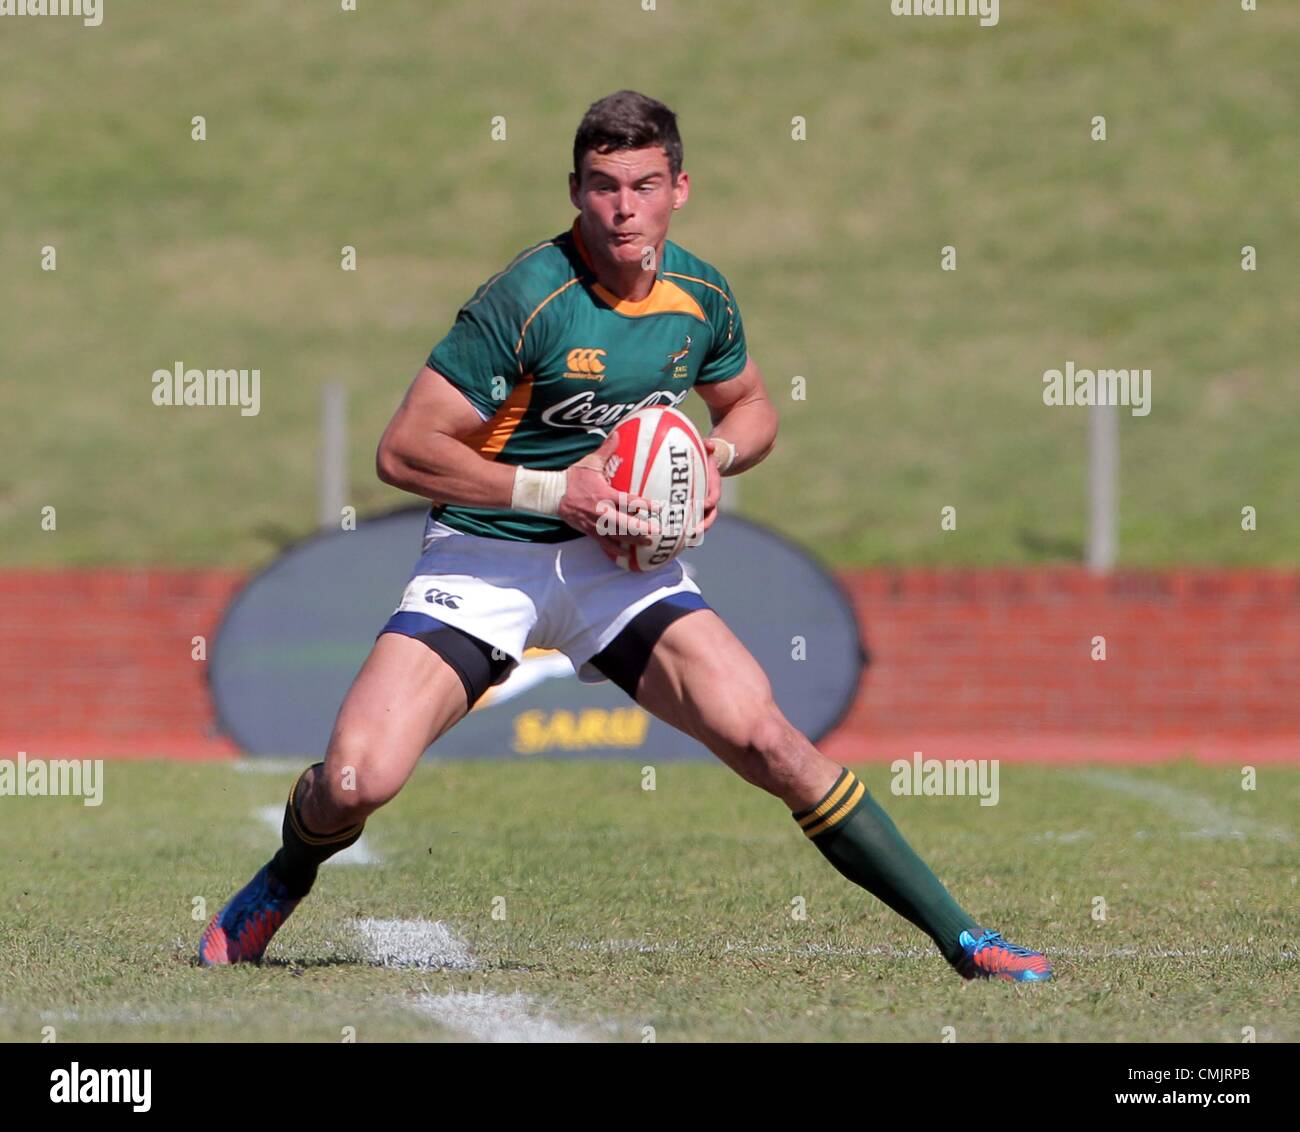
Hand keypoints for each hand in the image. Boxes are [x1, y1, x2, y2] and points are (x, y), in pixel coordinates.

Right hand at [558, 432, 660, 556]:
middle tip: (657, 532)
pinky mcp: (589, 531)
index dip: (644, 505)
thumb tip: (618, 434)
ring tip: (647, 544)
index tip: (658, 507)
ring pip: (617, 536)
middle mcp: (602, 512)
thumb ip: (606, 450)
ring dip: (633, 540)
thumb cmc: (572, 477)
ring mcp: (595, 524)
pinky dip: (614, 549)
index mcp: (604, 495)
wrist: (552, 494)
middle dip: (642, 529)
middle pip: (626, 524)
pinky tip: (624, 554)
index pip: (628, 501)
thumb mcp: (590, 462)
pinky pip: (603, 543)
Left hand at [689, 437, 726, 541]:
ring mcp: (701, 510)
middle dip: (703, 526)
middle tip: (693, 531)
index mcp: (713, 489)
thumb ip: (707, 446)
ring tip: (683, 542)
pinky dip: (682, 534)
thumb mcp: (705, 450)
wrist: (704, 468)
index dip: (710, 501)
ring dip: (693, 534)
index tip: (704, 504)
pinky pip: (688, 526)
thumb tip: (709, 444)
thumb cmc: (702, 458)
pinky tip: (670, 541)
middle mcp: (708, 502)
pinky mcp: (691, 515)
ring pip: (700, 526)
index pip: (714, 497)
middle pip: (710, 517)